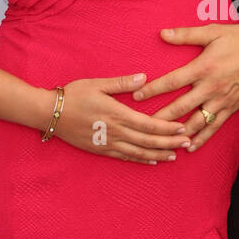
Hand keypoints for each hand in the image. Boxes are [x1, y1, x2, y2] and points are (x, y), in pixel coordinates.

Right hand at [52, 76, 190, 160]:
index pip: (149, 124)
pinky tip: (152, 161)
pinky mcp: (101, 150)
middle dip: (170, 143)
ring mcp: (108, 143)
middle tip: (188, 143)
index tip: (183, 128)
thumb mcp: (98, 83)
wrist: (50, 114)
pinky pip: (125, 158)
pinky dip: (140, 160)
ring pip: (139, 152)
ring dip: (159, 154)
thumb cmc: (74, 95)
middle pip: (148, 140)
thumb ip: (122, 83)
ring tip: (175, 156)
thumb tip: (144, 77)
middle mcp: (115, 132)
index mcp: (117, 114)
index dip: (167, 128)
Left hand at [131, 24, 238, 150]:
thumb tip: (163, 34)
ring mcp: (222, 100)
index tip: (136, 96)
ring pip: (196, 121)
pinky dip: (202, 138)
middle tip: (142, 125)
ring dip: (179, 132)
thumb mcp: (214, 31)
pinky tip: (190, 146)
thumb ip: (187, 34)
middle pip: (180, 106)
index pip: (172, 81)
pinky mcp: (232, 108)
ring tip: (162, 140)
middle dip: (160, 117)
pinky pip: (215, 127)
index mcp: (203, 67)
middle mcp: (210, 87)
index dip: (152, 89)